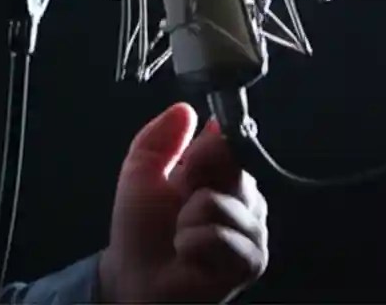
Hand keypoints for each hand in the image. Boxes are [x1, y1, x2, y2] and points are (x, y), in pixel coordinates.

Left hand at [98, 102, 268, 302]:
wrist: (134, 277)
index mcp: (221, 173)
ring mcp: (251, 230)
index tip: (188, 163)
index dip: (208, 149)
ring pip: (222, 204)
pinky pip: (223, 237)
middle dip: (192, 184)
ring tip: (180, 234)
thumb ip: (158, 138)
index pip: (232, 141)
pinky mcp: (251, 260)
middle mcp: (243, 198)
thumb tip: (185, 109)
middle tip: (177, 205)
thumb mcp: (141, 172)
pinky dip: (193, 243)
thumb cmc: (141, 229)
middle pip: (234, 168)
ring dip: (187, 220)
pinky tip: (187, 253)